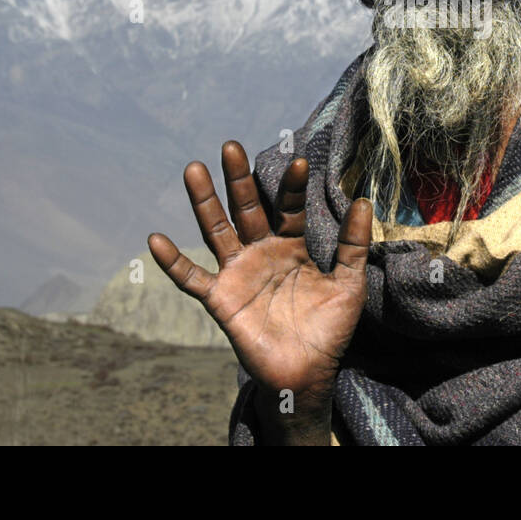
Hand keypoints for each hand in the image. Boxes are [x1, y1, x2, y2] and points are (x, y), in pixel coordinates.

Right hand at [148, 141, 371, 438]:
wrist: (307, 373)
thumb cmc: (330, 329)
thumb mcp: (349, 283)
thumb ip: (353, 244)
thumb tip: (363, 201)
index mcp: (291, 246)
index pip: (288, 207)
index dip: (292, 186)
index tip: (299, 161)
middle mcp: (260, 252)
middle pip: (246, 208)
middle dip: (239, 178)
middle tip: (231, 146)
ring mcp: (237, 273)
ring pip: (216, 231)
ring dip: (204, 202)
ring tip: (194, 169)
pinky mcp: (220, 299)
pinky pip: (192, 279)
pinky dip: (173, 262)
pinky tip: (157, 239)